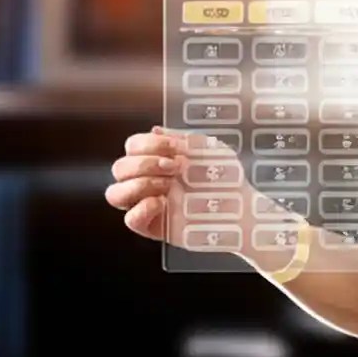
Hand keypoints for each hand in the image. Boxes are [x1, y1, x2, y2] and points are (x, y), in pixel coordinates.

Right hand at [104, 126, 250, 250]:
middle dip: (145, 163)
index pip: (132, 146)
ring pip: (115, 193)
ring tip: (169, 185)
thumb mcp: (208, 150)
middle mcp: (147, 180)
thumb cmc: (227, 176)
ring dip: (140, 184)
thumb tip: (155, 130)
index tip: (177, 148)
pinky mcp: (154, 226)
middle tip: (176, 167)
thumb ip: (182, 139)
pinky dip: (142, 208)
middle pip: (119, 167)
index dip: (149, 144)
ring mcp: (148, 204)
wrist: (242, 206)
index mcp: (157, 159)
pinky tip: (164, 202)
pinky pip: (129, 219)